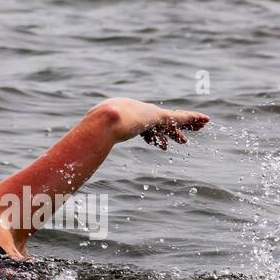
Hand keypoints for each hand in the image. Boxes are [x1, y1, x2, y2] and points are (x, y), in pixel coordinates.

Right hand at [91, 98, 210, 147]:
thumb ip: (89, 152)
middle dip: (175, 127)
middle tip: (185, 133)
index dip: (154, 135)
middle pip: (163, 121)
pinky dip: (194, 118)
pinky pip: (181, 117)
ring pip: (175, 119)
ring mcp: (149, 114)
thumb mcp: (94, 144)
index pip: (146, 128)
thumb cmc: (96, 133)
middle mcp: (141, 114)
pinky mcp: (159, 116)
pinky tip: (205, 120)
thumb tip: (74, 165)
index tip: (160, 142)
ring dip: (189, 122)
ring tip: (203, 126)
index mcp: (129, 119)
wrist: (103, 121)